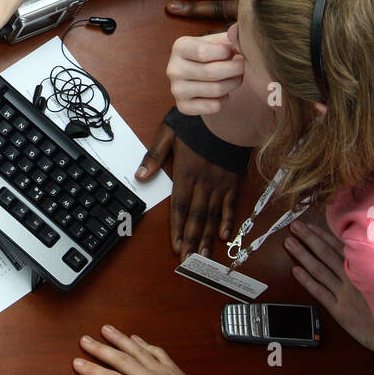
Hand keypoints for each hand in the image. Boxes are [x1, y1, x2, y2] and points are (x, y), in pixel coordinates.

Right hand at [73, 325, 216, 374]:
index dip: (92, 371)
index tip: (78, 362)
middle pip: (120, 360)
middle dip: (100, 349)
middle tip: (84, 340)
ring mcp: (163, 371)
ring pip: (137, 351)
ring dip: (120, 339)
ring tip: (106, 329)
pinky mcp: (174, 369)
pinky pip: (156, 351)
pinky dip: (144, 343)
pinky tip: (136, 338)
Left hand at [136, 122, 239, 258]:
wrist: (229, 113)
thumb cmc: (196, 122)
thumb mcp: (168, 132)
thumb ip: (154, 156)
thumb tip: (139, 176)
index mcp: (186, 172)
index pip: (179, 206)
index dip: (177, 228)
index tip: (176, 247)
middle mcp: (204, 182)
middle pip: (196, 216)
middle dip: (192, 240)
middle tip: (189, 261)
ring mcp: (220, 182)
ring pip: (213, 214)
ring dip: (207, 237)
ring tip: (203, 257)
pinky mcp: (234, 180)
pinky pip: (231, 204)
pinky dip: (228, 221)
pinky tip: (224, 236)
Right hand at [166, 31, 244, 116]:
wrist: (201, 75)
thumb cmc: (214, 53)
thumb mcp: (219, 41)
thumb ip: (231, 38)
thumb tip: (240, 38)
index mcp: (180, 47)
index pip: (203, 52)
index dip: (226, 52)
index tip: (234, 52)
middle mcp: (173, 69)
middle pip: (211, 72)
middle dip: (236, 69)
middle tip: (244, 66)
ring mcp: (176, 90)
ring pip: (216, 90)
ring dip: (233, 83)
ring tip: (237, 77)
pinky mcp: (182, 106)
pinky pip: (213, 107)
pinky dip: (224, 99)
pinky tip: (223, 92)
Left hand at [285, 215, 373, 352]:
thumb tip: (361, 247)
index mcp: (364, 268)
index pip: (339, 246)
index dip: (323, 235)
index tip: (310, 225)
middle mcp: (353, 278)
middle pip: (326, 254)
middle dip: (309, 238)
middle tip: (294, 226)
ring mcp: (345, 294)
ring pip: (320, 270)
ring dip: (303, 255)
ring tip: (290, 243)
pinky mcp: (340, 310)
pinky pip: (320, 293)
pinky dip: (307, 281)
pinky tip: (296, 271)